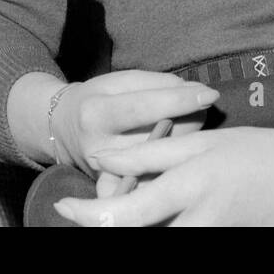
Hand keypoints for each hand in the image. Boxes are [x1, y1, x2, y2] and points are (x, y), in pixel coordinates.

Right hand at [49, 70, 218, 175]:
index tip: (209, 94)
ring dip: (186, 142)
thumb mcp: (116, 81)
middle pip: (158, 139)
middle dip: (190, 121)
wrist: (63, 130)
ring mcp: (107, 175)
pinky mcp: (116, 191)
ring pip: (162, 162)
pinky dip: (171, 167)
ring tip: (195, 123)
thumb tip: (190, 90)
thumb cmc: (96, 99)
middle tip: (203, 106)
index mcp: (95, 113)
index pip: (143, 107)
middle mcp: (100, 149)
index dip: (179, 101)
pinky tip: (182, 154)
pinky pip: (153, 180)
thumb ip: (152, 84)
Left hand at [56, 123, 273, 226]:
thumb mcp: (199, 144)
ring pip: (157, 240)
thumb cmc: (255, 151)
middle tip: (81, 211)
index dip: (89, 214)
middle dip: (104, 226)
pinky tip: (150, 217)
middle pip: (137, 235)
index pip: (126, 213)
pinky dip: (158, 229)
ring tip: (119, 206)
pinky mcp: (222, 244)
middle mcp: (198, 221)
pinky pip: (179, 240)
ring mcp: (213, 238)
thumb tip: (102, 156)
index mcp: (189, 187)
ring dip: (132, 226)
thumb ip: (148, 154)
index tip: (63, 206)